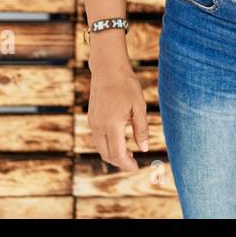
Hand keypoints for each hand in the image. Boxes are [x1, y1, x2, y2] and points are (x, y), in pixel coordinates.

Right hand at [85, 50, 149, 170]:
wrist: (107, 68)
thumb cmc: (126, 85)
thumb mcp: (139, 106)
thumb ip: (141, 129)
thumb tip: (144, 148)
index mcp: (112, 124)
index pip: (118, 154)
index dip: (127, 164)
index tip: (137, 168)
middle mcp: (99, 126)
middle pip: (107, 155)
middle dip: (120, 162)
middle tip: (134, 162)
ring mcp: (93, 122)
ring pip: (100, 148)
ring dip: (113, 155)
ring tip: (129, 153)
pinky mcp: (91, 118)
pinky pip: (97, 139)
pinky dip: (107, 145)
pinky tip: (119, 141)